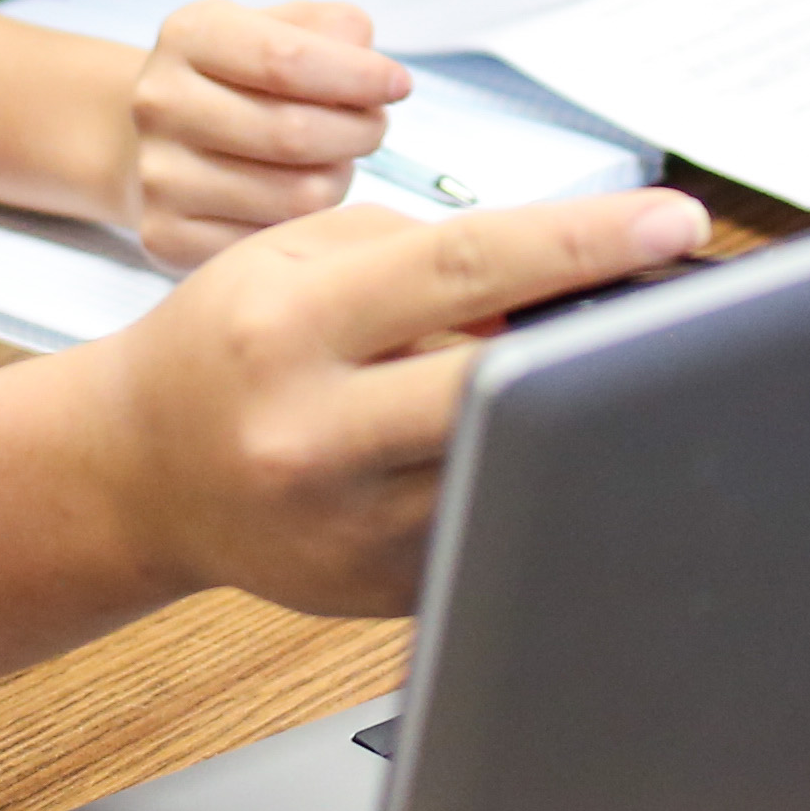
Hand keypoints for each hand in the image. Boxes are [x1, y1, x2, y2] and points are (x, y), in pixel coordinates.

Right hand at [84, 188, 715, 614]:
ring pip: (509, 464)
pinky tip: (514, 450)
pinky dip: (522, 479)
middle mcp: (311, 431)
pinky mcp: (376, 589)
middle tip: (670, 311)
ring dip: (558, 418)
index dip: (582, 241)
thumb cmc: (229, 344)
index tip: (671, 221)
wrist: (139, 471)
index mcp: (290, 327)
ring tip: (562, 383)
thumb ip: (427, 252)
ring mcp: (345, 526)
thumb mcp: (300, 257)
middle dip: (595, 343)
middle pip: (500, 383)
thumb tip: (558, 283)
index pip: (464, 267)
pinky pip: (488, 524)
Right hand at [123, 0, 416, 265]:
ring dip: (339, 179)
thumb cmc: (240, 78)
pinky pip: (272, 242)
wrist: (158, 138)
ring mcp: (158, 174)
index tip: (399, 84)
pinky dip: (303, 224)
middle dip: (359, 132)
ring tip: (334, 160)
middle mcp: (162, 102)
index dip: (359, 75)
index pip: (287, 58)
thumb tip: (375, 76)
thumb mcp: (279, 27)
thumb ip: (334, 31)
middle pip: (294, 132)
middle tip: (373, 127)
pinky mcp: (166, 235)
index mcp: (191, 35)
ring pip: (296, 195)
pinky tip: (298, 197)